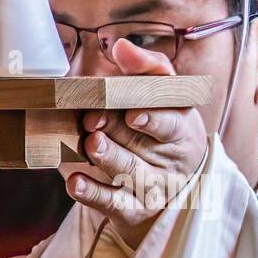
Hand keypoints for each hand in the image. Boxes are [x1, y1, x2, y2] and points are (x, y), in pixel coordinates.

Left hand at [66, 37, 208, 247]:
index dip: (153, 118)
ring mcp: (153, 186)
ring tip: (90, 145)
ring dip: (108, 158)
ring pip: (131, 173)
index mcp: (182, 127)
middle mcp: (171, 158)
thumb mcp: (164, 97)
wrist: (173, 186)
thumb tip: (122, 47)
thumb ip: (146, 69)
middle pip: (144, 145)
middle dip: (118, 133)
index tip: (132, 113)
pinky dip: (93, 194)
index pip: (172, 122)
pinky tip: (75, 183)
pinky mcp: (134, 210)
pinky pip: (114, 203)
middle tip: (92, 122)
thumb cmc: (161, 129)